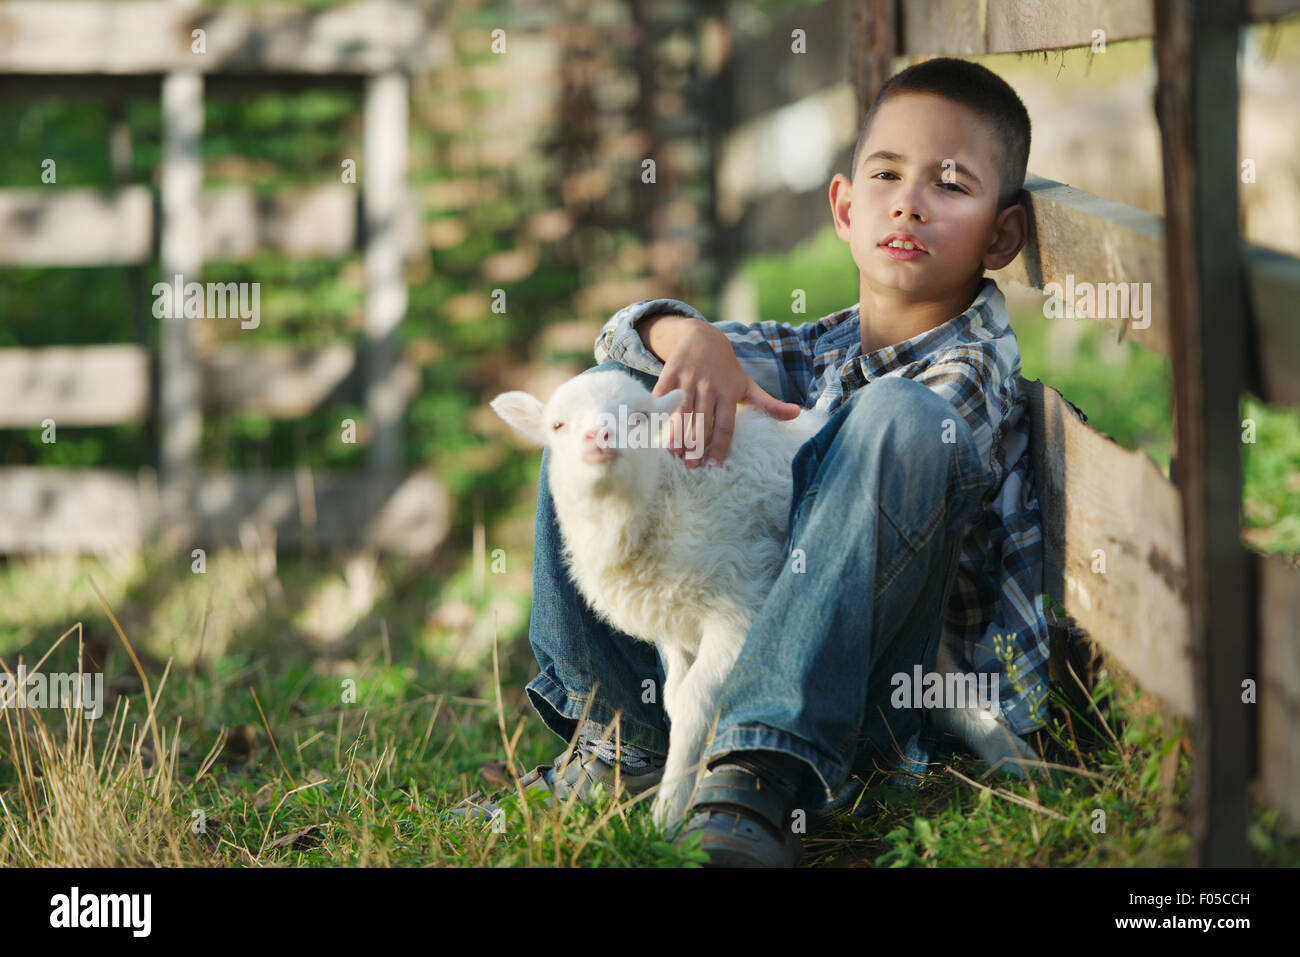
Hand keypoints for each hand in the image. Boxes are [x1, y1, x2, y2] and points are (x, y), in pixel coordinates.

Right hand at [653, 321, 802, 467]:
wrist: (702, 337)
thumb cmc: (727, 369)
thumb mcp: (748, 384)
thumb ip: (768, 403)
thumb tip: (797, 414)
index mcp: (729, 392)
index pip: (725, 424)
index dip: (720, 446)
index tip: (714, 467)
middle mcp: (709, 386)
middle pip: (702, 420)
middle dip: (696, 444)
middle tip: (690, 465)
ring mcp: (689, 379)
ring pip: (682, 411)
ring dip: (676, 433)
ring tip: (672, 453)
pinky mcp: (671, 372)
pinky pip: (662, 396)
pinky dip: (657, 413)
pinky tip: (653, 431)